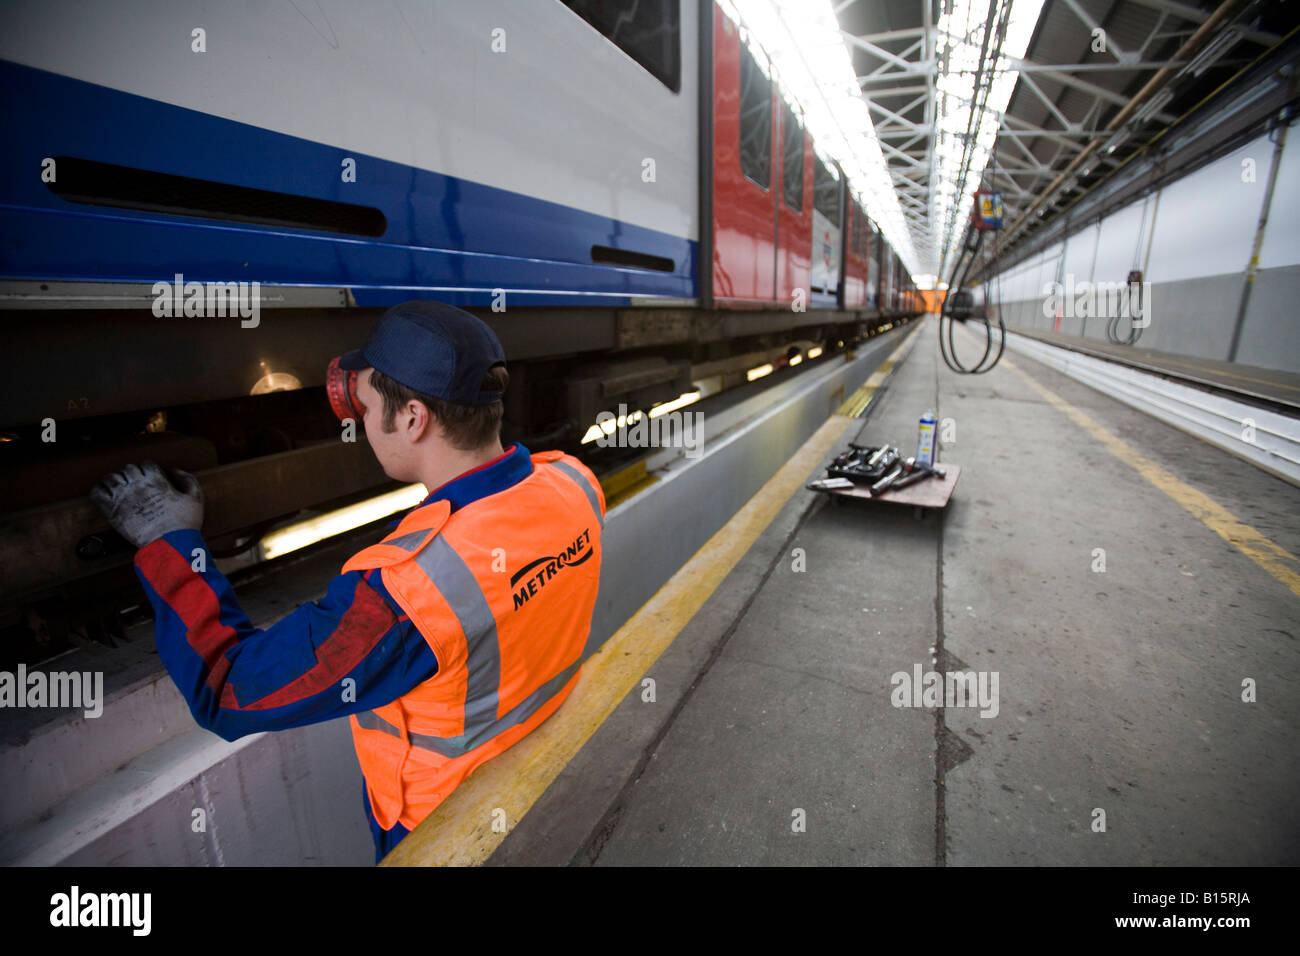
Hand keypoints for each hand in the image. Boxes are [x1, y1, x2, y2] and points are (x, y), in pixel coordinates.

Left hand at [90, 461, 204, 548]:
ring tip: (119, 486)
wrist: (168, 545)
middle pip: (128, 468)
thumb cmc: (183, 524)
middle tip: (135, 482)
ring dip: (115, 479)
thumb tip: (175, 470)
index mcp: (157, 481)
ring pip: (111, 477)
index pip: (147, 464)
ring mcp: (122, 497)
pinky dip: (98, 490)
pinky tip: (104, 493)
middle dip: (132, 473)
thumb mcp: (195, 499)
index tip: (150, 475)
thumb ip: (188, 479)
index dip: (149, 468)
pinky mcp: (111, 511)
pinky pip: (97, 493)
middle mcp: (137, 485)